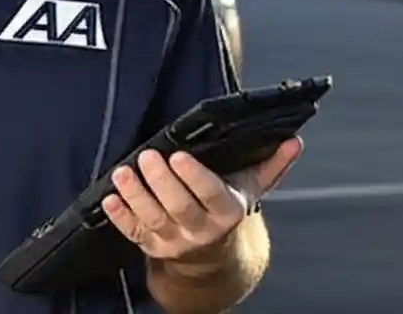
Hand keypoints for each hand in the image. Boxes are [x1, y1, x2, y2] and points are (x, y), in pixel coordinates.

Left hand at [101, 137, 302, 262]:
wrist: (213, 259)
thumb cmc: (227, 212)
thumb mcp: (251, 189)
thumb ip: (271, 165)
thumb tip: (293, 142)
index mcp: (227, 213)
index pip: (211, 194)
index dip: (195, 177)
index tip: (179, 156)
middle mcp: (201, 229)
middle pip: (178, 207)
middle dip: (162, 182)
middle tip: (148, 156)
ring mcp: (174, 240)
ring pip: (153, 219)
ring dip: (136, 195)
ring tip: (123, 172)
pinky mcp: (151, 245)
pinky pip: (133, 232)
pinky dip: (120, 217)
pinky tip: (109, 198)